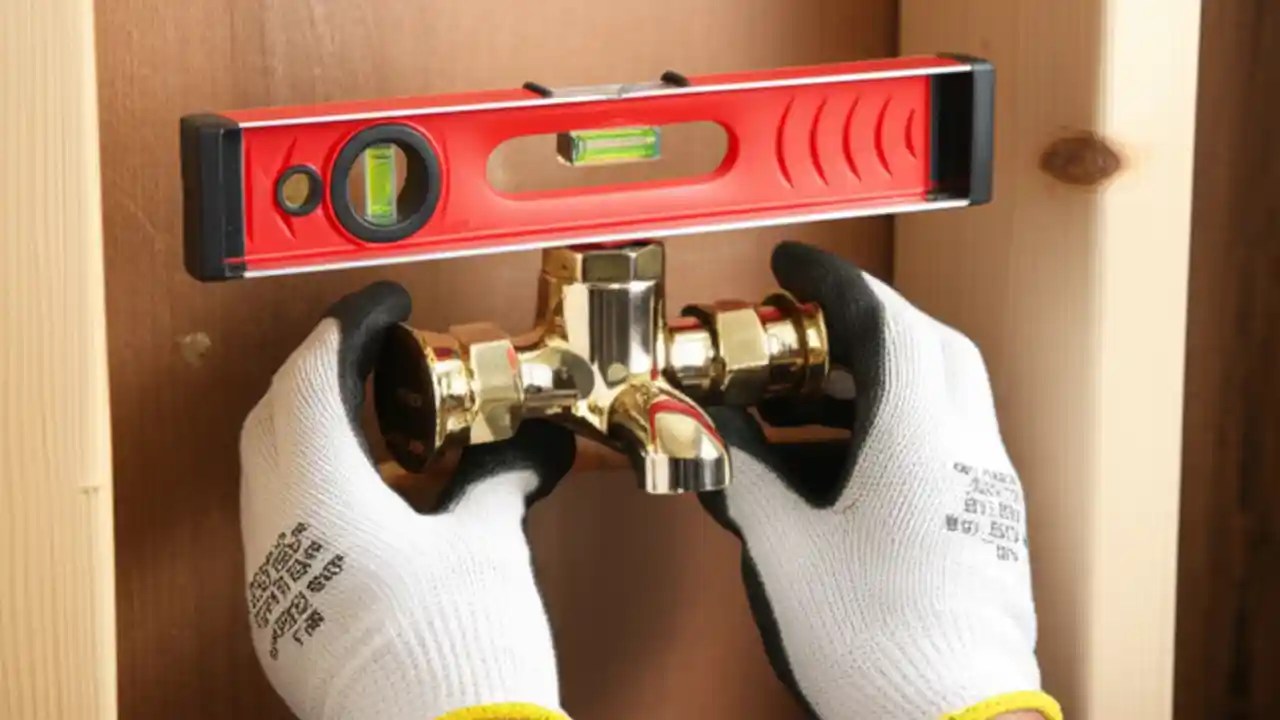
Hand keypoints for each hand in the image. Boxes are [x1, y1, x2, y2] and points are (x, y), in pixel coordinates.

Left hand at [239, 282, 573, 719]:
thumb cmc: (457, 657)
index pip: (308, 378)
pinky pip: (281, 528)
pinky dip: (316, 491)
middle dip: (317, 374)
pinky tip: (374, 503)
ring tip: (380, 427)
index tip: (382, 309)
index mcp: (318, 498)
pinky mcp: (285, 621)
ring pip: (267, 475)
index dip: (345, 329)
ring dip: (313, 434)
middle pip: (271, 419)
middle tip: (372, 359)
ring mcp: (272, 584)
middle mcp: (276, 536)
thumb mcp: (487, 547)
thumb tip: (524, 453)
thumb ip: (496, 483)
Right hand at [702, 243, 1060, 719]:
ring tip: (794, 406)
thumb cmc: (876, 644)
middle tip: (796, 335)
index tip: (793, 264)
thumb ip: (742, 473)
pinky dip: (885, 430)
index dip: (830, 279)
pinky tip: (827, 470)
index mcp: (919, 438)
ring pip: (937, 393)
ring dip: (866, 382)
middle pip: (924, 343)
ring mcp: (982, 487)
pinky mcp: (983, 521)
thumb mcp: (784, 548)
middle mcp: (966, 450)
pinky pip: (939, 442)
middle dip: (856, 325)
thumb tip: (706, 433)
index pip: (881, 317)